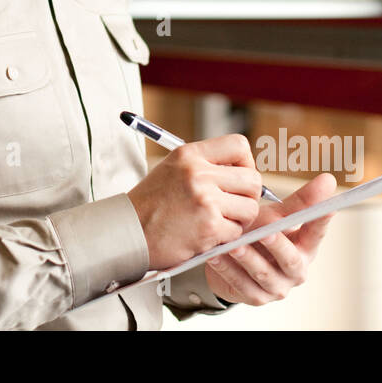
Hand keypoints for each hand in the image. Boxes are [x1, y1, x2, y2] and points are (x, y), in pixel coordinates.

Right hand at [126, 135, 262, 270]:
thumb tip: (242, 169)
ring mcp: (205, 200)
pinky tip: (207, 234)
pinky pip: (237, 231)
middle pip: (252, 179)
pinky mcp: (209, 227)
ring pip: (250, 208)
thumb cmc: (151, 204)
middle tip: (235, 204)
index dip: (246, 163)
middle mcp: (198, 174)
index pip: (239, 146)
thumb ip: (205, 165)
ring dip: (239, 218)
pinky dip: (226, 237)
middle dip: (248, 195)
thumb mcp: (173, 169)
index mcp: (190, 155)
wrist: (129, 231)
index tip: (239, 176)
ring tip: (219, 220)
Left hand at [203, 171, 336, 305]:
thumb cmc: (259, 234)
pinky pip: (241, 284)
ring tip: (233, 245)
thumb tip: (329, 179)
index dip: (322, 221)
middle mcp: (296, 270)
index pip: (317, 233)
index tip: (329, 206)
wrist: (234, 261)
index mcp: (306, 248)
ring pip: (263, 273)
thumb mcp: (277, 216)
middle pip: (290, 260)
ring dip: (248, 258)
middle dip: (278, 245)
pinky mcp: (256, 297)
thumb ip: (299, 202)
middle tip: (267, 232)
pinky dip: (228, 270)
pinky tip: (216, 256)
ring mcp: (277, 287)